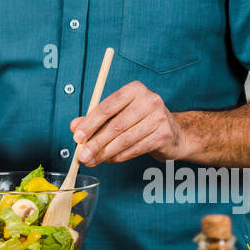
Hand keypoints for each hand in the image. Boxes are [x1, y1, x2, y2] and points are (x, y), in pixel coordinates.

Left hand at [69, 81, 192, 165]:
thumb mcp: (118, 114)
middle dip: (95, 142)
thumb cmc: (141, 121)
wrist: (174, 133)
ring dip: (105, 153)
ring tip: (93, 160)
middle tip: (82, 155)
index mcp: (134, 89)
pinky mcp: (163, 135)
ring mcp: (158, 117)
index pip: (107, 107)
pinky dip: (120, 156)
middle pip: (115, 125)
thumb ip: (95, 119)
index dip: (90, 123)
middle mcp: (149, 100)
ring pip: (125, 139)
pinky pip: (136, 148)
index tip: (77, 137)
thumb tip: (75, 126)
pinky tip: (110, 159)